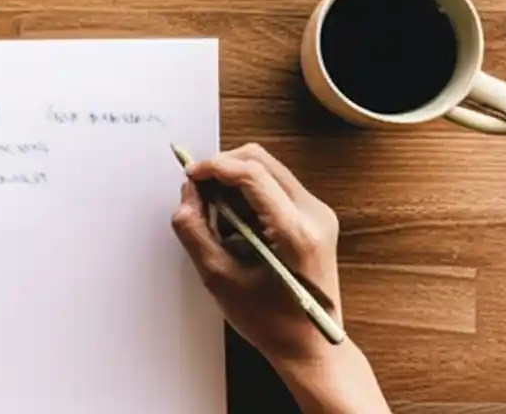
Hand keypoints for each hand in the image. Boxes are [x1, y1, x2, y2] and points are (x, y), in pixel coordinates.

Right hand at [171, 144, 340, 366]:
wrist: (312, 345)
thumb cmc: (273, 322)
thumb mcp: (220, 278)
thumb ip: (196, 231)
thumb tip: (187, 196)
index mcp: (295, 231)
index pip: (251, 173)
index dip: (214, 167)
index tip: (190, 175)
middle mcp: (314, 214)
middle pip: (261, 160)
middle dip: (223, 167)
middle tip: (198, 190)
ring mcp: (318, 213)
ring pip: (268, 169)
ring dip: (235, 180)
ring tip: (217, 214)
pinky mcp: (315, 217)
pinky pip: (275, 186)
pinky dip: (248, 193)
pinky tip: (236, 223)